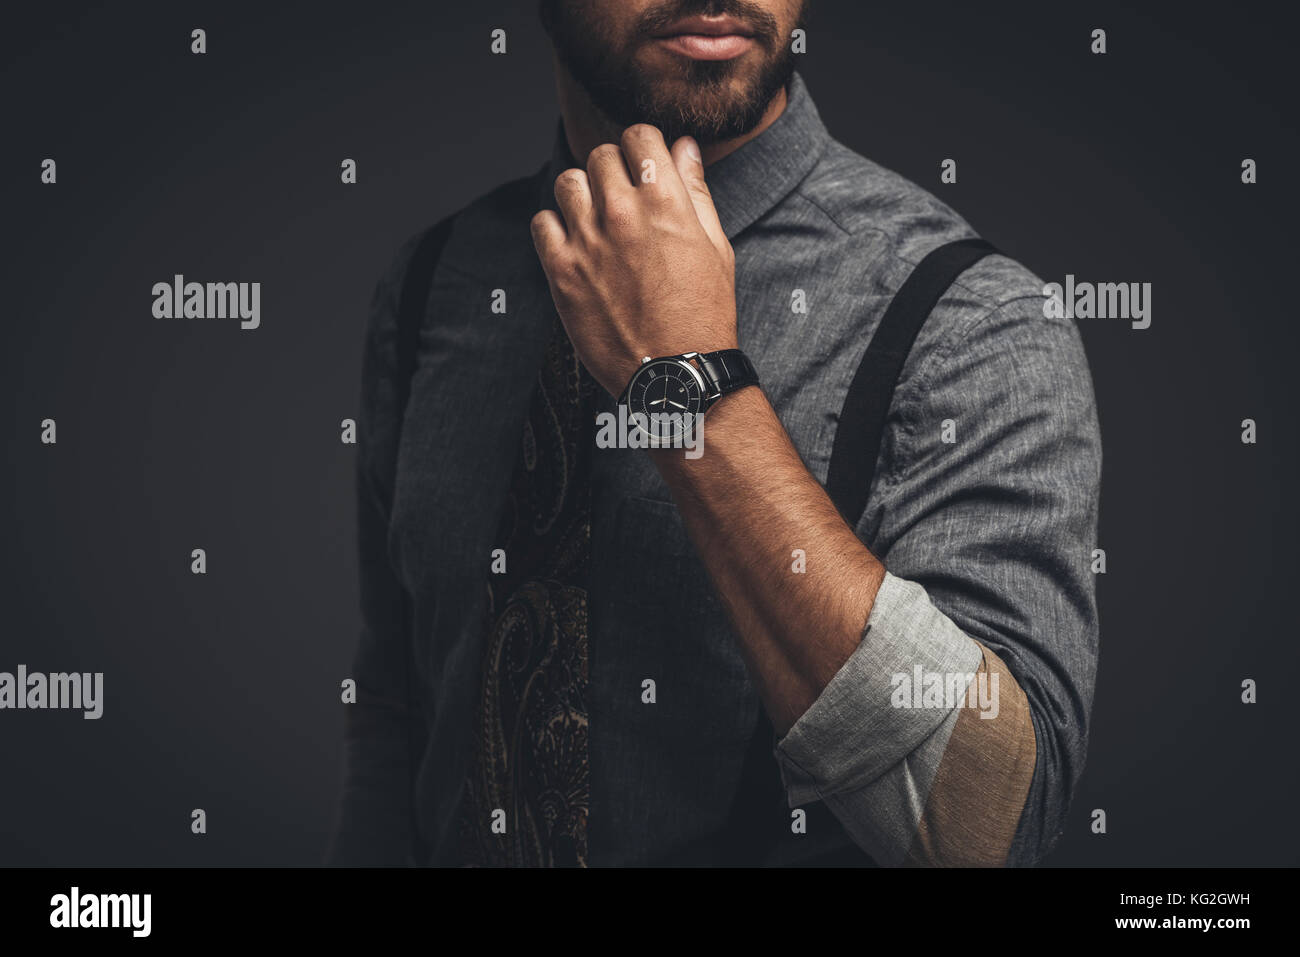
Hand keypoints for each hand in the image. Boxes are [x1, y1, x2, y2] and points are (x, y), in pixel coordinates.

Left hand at [530, 125, 737, 396]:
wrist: (675, 374)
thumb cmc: (703, 313)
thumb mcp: (715, 246)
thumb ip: (696, 190)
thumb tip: (684, 147)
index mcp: (666, 201)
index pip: (639, 135)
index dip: (641, 147)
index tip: (641, 166)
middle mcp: (623, 213)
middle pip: (600, 156)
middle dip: (611, 171)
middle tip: (620, 200)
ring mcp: (589, 241)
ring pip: (567, 182)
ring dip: (581, 195)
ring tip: (595, 221)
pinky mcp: (562, 272)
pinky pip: (542, 222)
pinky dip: (554, 227)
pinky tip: (574, 246)